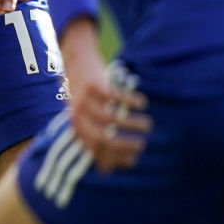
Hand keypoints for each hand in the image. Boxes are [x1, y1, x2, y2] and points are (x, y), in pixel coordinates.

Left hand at [60, 31, 150, 171]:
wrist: (76, 59)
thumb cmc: (88, 93)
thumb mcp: (88, 114)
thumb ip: (101, 134)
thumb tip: (123, 163)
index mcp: (77, 127)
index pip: (94, 149)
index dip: (113, 157)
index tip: (132, 160)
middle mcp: (78, 116)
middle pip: (102, 137)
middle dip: (123, 145)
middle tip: (142, 145)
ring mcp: (84, 100)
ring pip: (110, 118)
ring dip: (132, 123)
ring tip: (147, 125)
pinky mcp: (93, 85)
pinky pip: (114, 97)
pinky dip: (130, 101)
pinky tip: (142, 103)